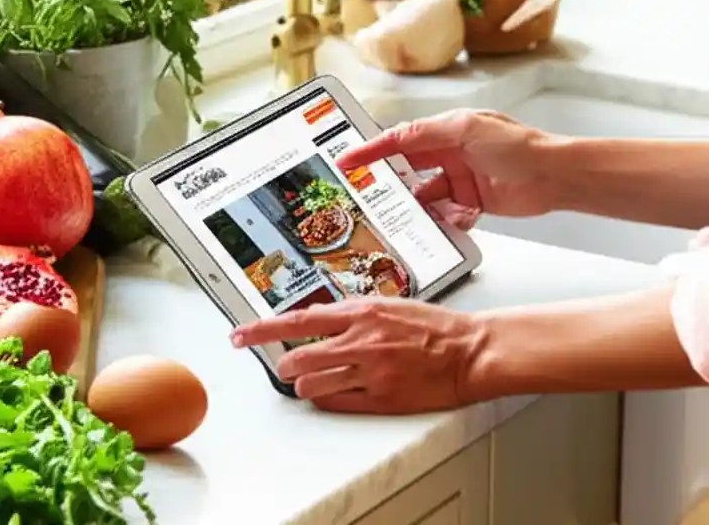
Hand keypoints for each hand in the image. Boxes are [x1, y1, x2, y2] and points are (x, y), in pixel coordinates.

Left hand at [230, 298, 485, 413]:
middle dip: (285, 366)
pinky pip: (335, 403)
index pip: (298, 320)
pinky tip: (336, 393)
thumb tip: (320, 317)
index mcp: (361, 312)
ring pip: (311, 385)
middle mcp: (360, 340)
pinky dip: (328, 399)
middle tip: (287, 367)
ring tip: (316, 381)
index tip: (241, 335)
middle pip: (297, 359)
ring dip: (306, 385)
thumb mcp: (388, 305)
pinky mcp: (380, 397)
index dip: (263, 330)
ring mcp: (369, 371)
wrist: (468, 351)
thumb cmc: (434, 327)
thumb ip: (351, 311)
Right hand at [336, 109, 564, 228]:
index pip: (399, 139)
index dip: (371, 150)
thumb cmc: (517, 145)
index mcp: (446, 129)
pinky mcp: (472, 203)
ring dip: (413, 205)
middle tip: (363, 194)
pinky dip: (438, 220)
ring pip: (424, 195)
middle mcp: (450, 153)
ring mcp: (460, 179)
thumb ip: (427, 133)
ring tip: (395, 217)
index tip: (347, 162)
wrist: (553, 176)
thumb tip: (393, 136)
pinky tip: (435, 224)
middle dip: (387, 180)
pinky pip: (445, 214)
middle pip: (408, 167)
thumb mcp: (466, 129)